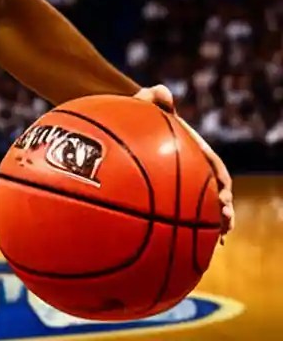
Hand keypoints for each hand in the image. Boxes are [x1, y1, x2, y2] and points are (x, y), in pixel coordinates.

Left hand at [134, 84, 234, 240]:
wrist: (114, 126)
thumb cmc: (131, 115)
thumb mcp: (141, 105)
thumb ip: (151, 98)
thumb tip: (161, 91)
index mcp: (193, 151)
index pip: (214, 168)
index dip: (222, 183)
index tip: (225, 196)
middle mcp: (189, 170)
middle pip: (212, 194)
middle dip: (223, 211)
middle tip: (225, 226)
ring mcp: (175, 184)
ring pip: (196, 209)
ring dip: (207, 226)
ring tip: (213, 244)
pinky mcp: (159, 196)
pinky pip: (172, 216)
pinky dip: (178, 231)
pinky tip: (175, 249)